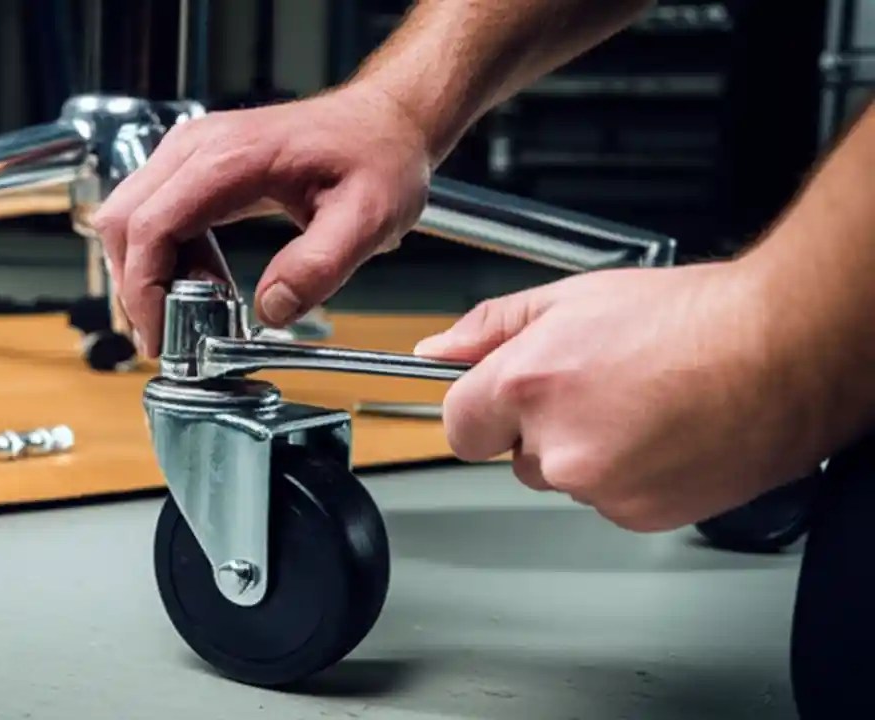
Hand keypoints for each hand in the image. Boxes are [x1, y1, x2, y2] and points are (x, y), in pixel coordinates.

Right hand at [91, 83, 433, 357]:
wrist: (383, 123)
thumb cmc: (376, 157)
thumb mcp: (367, 218)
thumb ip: (319, 267)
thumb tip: (272, 309)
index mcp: (229, 157)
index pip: (148, 227)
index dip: (144, 291)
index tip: (160, 337)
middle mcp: (196, 146)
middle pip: (122, 224)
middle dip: (138, 288)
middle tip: (174, 335)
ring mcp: (190, 152)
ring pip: (129, 221)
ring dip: (150, 275)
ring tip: (200, 309)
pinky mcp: (194, 166)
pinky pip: (154, 216)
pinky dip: (166, 259)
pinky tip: (206, 283)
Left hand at [413, 261, 820, 531]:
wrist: (782, 351)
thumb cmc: (692, 318)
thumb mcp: (572, 297)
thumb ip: (491, 327)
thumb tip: (437, 350)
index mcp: (527, 386)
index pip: (456, 424)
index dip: (481, 407)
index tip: (502, 398)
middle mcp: (556, 446)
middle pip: (512, 454)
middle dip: (539, 426)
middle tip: (596, 386)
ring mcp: (599, 487)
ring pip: (562, 477)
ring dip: (585, 451)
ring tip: (639, 404)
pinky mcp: (639, 514)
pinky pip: (608, 499)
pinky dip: (627, 474)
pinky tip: (661, 433)